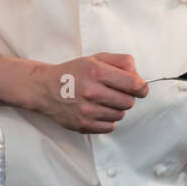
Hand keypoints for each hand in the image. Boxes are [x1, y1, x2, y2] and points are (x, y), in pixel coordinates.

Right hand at [26, 52, 149, 134]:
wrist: (45, 88)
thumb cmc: (73, 73)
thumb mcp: (96, 58)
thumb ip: (121, 62)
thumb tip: (139, 77)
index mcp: (96, 72)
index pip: (134, 84)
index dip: (142, 87)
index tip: (140, 88)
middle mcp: (91, 92)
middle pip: (129, 102)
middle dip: (126, 96)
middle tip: (114, 92)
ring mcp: (87, 111)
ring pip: (120, 115)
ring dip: (116, 108)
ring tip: (103, 100)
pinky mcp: (83, 125)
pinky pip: (110, 127)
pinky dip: (108, 120)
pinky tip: (98, 110)